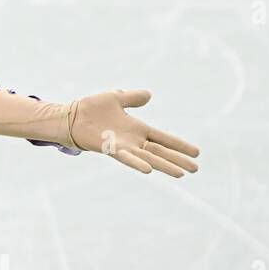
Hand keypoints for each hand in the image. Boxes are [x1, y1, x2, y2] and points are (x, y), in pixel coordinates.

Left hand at [68, 89, 199, 176]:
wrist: (71, 116)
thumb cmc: (92, 108)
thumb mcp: (116, 98)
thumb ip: (132, 98)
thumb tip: (149, 95)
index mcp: (137, 128)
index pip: (163, 138)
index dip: (179, 145)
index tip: (197, 152)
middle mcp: (133, 140)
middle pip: (160, 152)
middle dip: (178, 160)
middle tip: (196, 169)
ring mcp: (123, 146)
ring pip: (149, 158)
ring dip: (164, 166)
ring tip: (181, 174)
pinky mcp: (110, 149)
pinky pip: (126, 158)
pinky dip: (137, 163)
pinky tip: (148, 170)